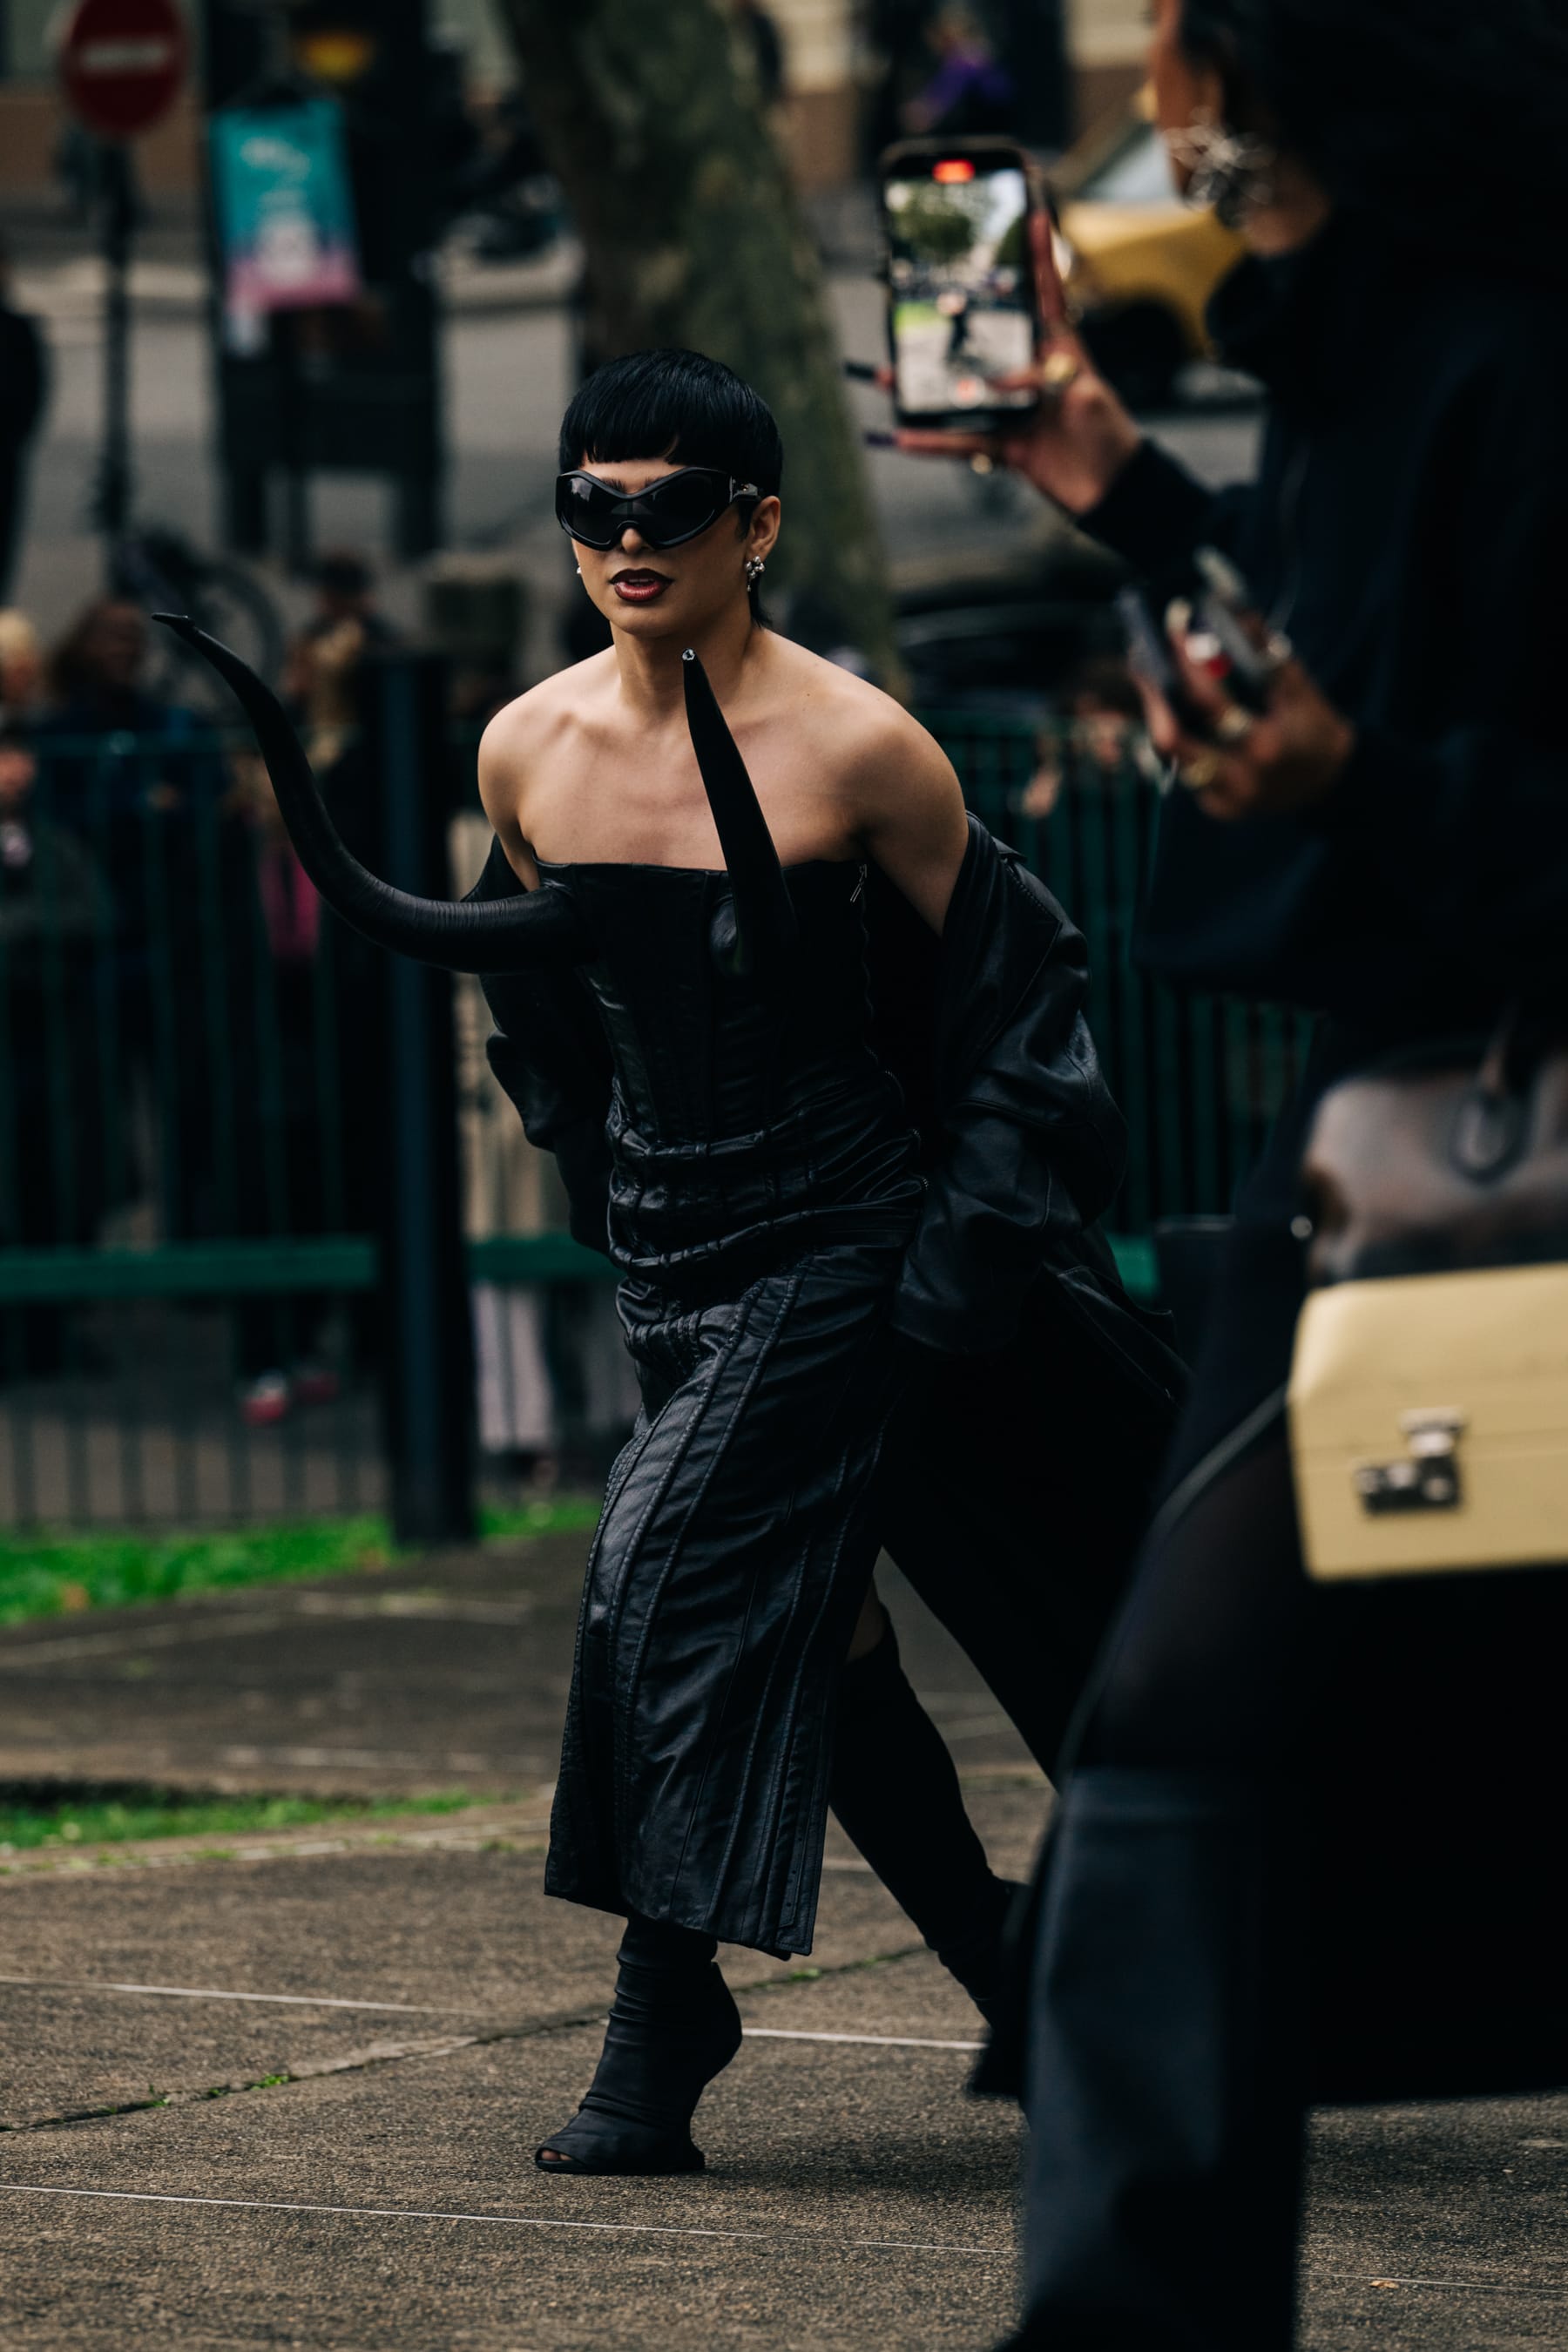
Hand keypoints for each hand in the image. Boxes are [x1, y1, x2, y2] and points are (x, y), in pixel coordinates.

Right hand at [883, 213, 1142, 515]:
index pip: (1046, 293)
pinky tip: (902, 438)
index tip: (1033, 212)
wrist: (1112, 489)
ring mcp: (1012, 407)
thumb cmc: (1108, 433)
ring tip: (889, 373)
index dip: (1039, 254)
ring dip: (923, 385)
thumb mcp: (1083, 394)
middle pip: (983, 341)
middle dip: (949, 324)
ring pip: (960, 390)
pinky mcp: (1004, 442)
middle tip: (915, 302)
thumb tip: (999, 381)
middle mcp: (1030, 371)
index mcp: (1060, 347)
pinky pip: (961, 440)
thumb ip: (1046, 378)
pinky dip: (933, 442)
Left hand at [1138, 605, 1356, 820]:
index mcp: (1265, 746)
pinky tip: (1179, 716)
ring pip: (1171, 756)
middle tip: (1142, 663)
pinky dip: (1182, 739)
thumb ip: (1264, 652)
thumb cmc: (1314, 728)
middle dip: (1152, 697)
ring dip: (1161, 717)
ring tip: (1155, 683)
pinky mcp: (1217, 807)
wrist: (1329, 783)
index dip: (1186, 663)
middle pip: (1171, 740)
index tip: (1174, 631)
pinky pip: (1186, 769)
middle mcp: (1239, 778)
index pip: (1209, 702)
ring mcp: (1225, 798)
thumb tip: (1231, 609)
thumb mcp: (1298, 687)